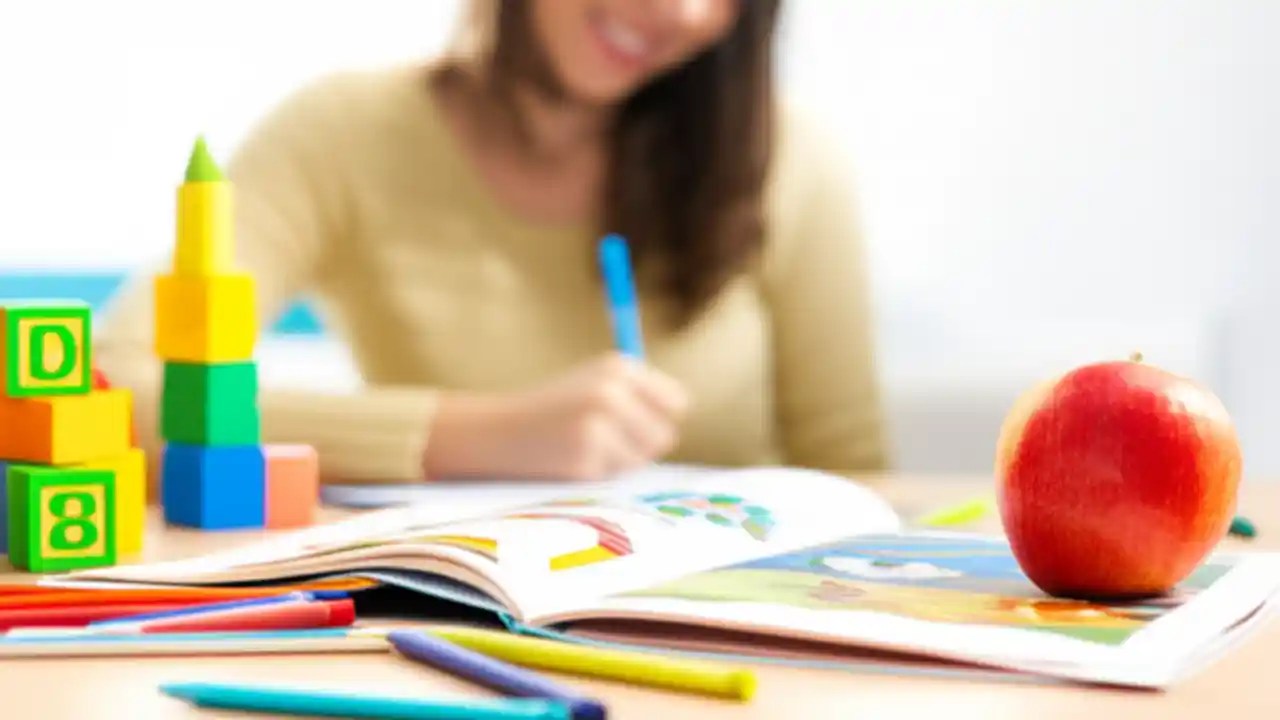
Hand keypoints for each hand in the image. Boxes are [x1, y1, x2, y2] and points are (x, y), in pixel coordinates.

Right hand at [423, 353, 688, 480]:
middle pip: (665, 435)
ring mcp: (598, 426)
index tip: (638, 424)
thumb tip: (679, 418)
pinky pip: (616, 474)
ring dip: (621, 460)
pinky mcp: (585, 458)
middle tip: (607, 440)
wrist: (498, 430)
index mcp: (618, 367)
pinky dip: (599, 472)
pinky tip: (570, 458)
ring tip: (586, 446)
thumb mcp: (594, 384)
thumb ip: (638, 396)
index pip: (677, 403)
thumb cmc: (553, 409)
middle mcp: (611, 392)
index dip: (660, 418)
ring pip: (642, 459)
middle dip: (643, 444)